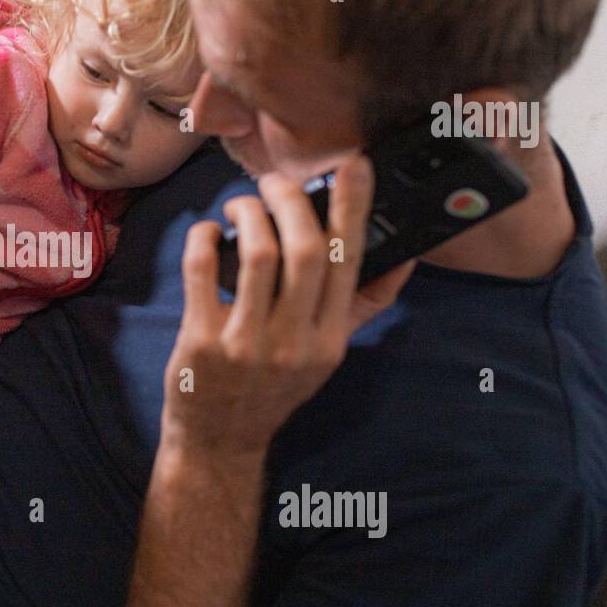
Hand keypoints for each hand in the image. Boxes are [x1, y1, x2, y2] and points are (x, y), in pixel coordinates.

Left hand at [160, 155, 415, 469]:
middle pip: (307, 250)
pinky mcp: (202, 342)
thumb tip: (404, 255)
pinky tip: (208, 231)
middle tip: (275, 182)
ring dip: (248, 213)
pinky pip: (203, 271)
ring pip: (258, 255)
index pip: (350, 262)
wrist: (220, 440)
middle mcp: (295, 342)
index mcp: (330, 338)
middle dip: (291, 200)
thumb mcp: (326, 354)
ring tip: (242, 204)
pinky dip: (204, 238)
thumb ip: (361, 306)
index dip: (353, 208)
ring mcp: (247, 344)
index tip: (352, 166)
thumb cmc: (273, 387)